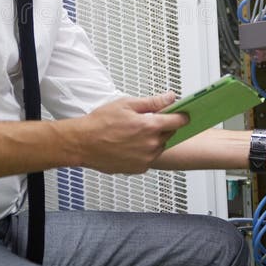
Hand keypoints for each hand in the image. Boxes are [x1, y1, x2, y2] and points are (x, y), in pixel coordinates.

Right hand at [73, 93, 188, 174]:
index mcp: (150, 126)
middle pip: (169, 133)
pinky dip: (144, 152)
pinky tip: (129, 145)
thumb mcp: (126, 104)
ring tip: (133, 134)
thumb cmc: (100, 123)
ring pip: (159, 146)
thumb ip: (152, 102)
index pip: (178, 121)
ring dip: (153, 140)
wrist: (82, 143)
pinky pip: (149, 158)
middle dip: (163, 126)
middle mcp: (150, 145)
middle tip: (146, 121)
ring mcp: (145, 158)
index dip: (181, 115)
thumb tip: (170, 97)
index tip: (182, 114)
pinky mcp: (138, 168)